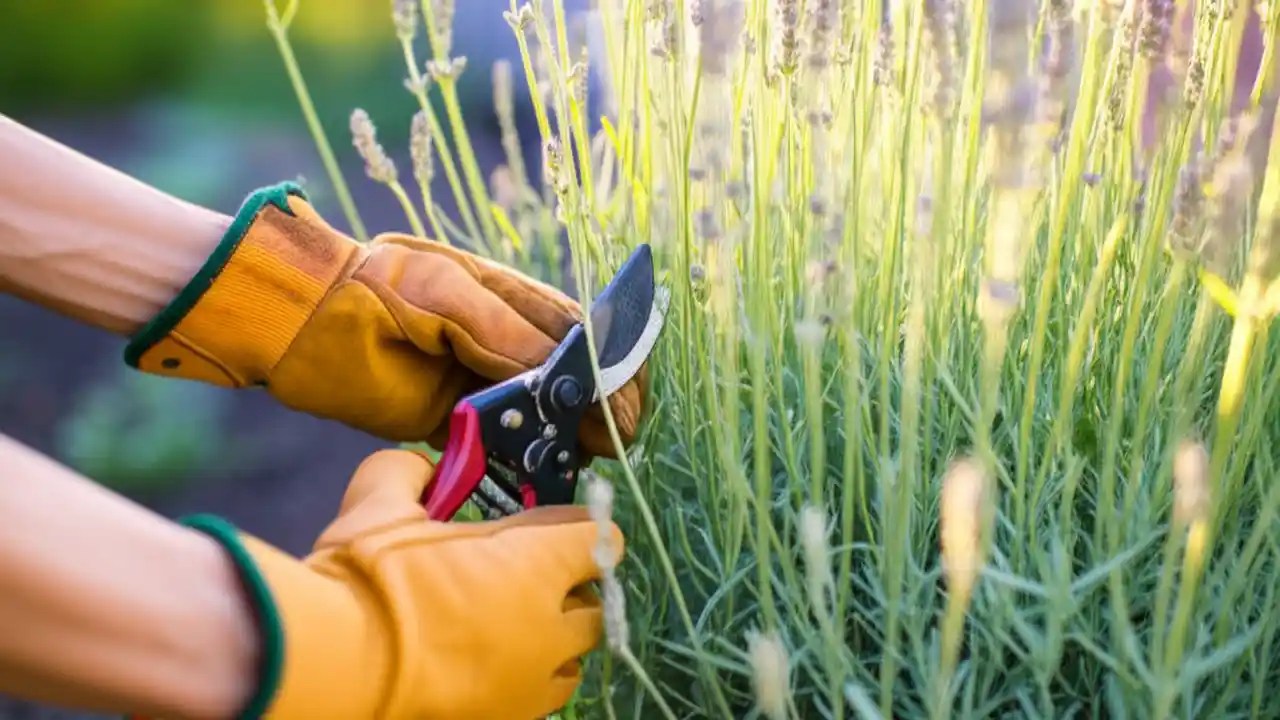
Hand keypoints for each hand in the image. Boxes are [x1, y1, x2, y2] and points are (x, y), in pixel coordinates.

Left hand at [123, 182, 645, 456]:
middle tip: (619, 439)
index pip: (574, 328)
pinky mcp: (443, 412)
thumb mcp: (436, 299)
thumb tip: (558, 371)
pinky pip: (497, 436)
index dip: (606, 363)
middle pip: (563, 371)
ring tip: (594, 457)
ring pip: (536, 407)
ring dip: (566, 432)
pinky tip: (547, 467)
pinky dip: (523, 452)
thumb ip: (501, 331)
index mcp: (498, 291)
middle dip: (595, 404)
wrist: (285, 325)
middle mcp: (492, 333)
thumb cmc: (359, 296)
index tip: (628, 400)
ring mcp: (469, 374)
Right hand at [185, 448, 621, 718]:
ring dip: (552, 645)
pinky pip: (536, 705)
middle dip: (569, 592)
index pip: (602, 540)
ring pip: (570, 664)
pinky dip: (522, 687)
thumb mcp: (380, 503)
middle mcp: (549, 629)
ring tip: (508, 633)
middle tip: (525, 580)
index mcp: (538, 565)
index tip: (551, 528)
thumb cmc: (368, 578)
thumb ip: (409, 473)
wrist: (331, 667)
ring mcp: (529, 685)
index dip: (579, 530)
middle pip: (594, 607)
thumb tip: (423, 469)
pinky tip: (484, 672)